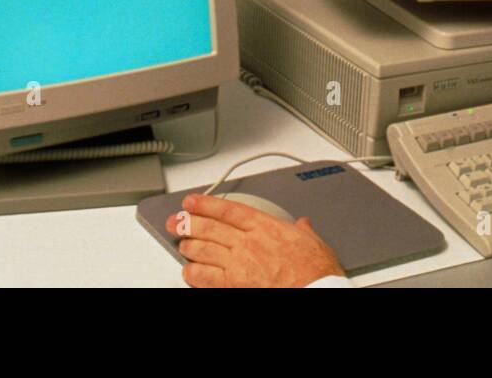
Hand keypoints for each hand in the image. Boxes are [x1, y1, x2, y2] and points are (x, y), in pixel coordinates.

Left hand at [165, 192, 345, 287]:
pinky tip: (188, 271)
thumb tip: (302, 224)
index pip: (227, 209)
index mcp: (265, 226)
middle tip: (175, 221)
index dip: (205, 203)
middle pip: (208, 227)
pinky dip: (193, 273)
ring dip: (188, 246)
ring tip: (182, 244)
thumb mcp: (313, 241)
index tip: (191, 201)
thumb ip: (302, 230)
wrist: (316, 291)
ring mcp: (239, 264)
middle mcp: (247, 242)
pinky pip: (205, 277)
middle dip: (187, 222)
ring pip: (202, 250)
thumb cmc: (316, 270)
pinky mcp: (234, 286)